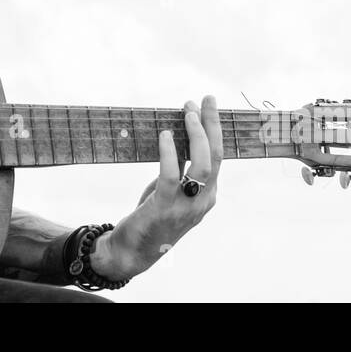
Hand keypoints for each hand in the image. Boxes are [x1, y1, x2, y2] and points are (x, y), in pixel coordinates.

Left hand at [91, 95, 222, 279]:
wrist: (133, 252)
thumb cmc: (152, 217)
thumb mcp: (171, 191)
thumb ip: (179, 169)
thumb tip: (179, 136)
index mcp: (207, 195)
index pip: (218, 157)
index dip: (213, 129)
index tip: (207, 105)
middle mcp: (202, 200)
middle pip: (215, 157)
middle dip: (212, 125)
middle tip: (206, 100)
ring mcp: (185, 207)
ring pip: (201, 165)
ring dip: (197, 135)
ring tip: (188, 112)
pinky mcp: (164, 208)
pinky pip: (170, 175)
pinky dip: (170, 153)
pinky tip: (165, 135)